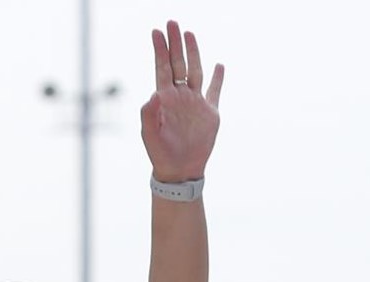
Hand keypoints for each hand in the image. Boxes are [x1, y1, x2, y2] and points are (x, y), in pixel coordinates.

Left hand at [142, 21, 223, 181]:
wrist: (180, 170)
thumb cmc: (160, 153)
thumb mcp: (150, 135)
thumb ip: (149, 114)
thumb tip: (153, 94)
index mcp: (164, 98)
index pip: (162, 67)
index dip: (159, 49)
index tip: (156, 32)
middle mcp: (180, 96)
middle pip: (178, 63)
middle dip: (175, 43)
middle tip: (172, 22)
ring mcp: (195, 102)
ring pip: (195, 71)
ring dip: (193, 52)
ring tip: (189, 33)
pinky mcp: (210, 112)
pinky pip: (215, 91)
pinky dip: (218, 78)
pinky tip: (219, 64)